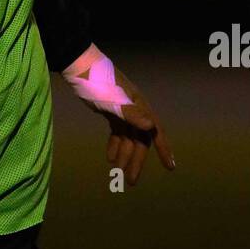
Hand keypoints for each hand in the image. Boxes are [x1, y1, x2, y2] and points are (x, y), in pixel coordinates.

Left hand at [97, 64, 175, 186]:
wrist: (79, 67)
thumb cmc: (98, 83)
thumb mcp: (113, 100)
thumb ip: (132, 113)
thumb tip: (151, 127)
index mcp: (139, 107)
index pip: (155, 131)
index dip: (164, 150)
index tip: (170, 167)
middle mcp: (134, 110)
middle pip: (139, 139)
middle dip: (136, 160)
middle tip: (130, 181)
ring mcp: (122, 110)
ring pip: (128, 137)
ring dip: (124, 154)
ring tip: (116, 172)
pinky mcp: (110, 110)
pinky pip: (117, 131)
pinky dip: (114, 144)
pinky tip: (109, 157)